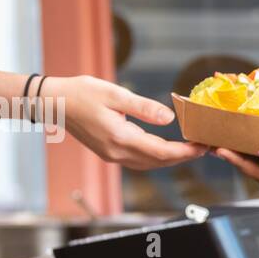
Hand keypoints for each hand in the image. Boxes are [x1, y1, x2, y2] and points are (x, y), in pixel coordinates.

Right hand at [44, 75, 207, 169]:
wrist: (54, 103)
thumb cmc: (81, 93)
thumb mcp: (114, 93)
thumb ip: (143, 107)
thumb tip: (169, 118)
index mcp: (119, 137)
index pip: (161, 152)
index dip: (185, 152)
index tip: (203, 146)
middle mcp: (117, 152)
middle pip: (159, 162)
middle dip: (184, 156)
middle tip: (204, 146)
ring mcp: (112, 155)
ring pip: (150, 164)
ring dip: (172, 158)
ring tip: (191, 147)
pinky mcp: (110, 153)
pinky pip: (140, 160)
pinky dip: (157, 156)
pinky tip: (168, 148)